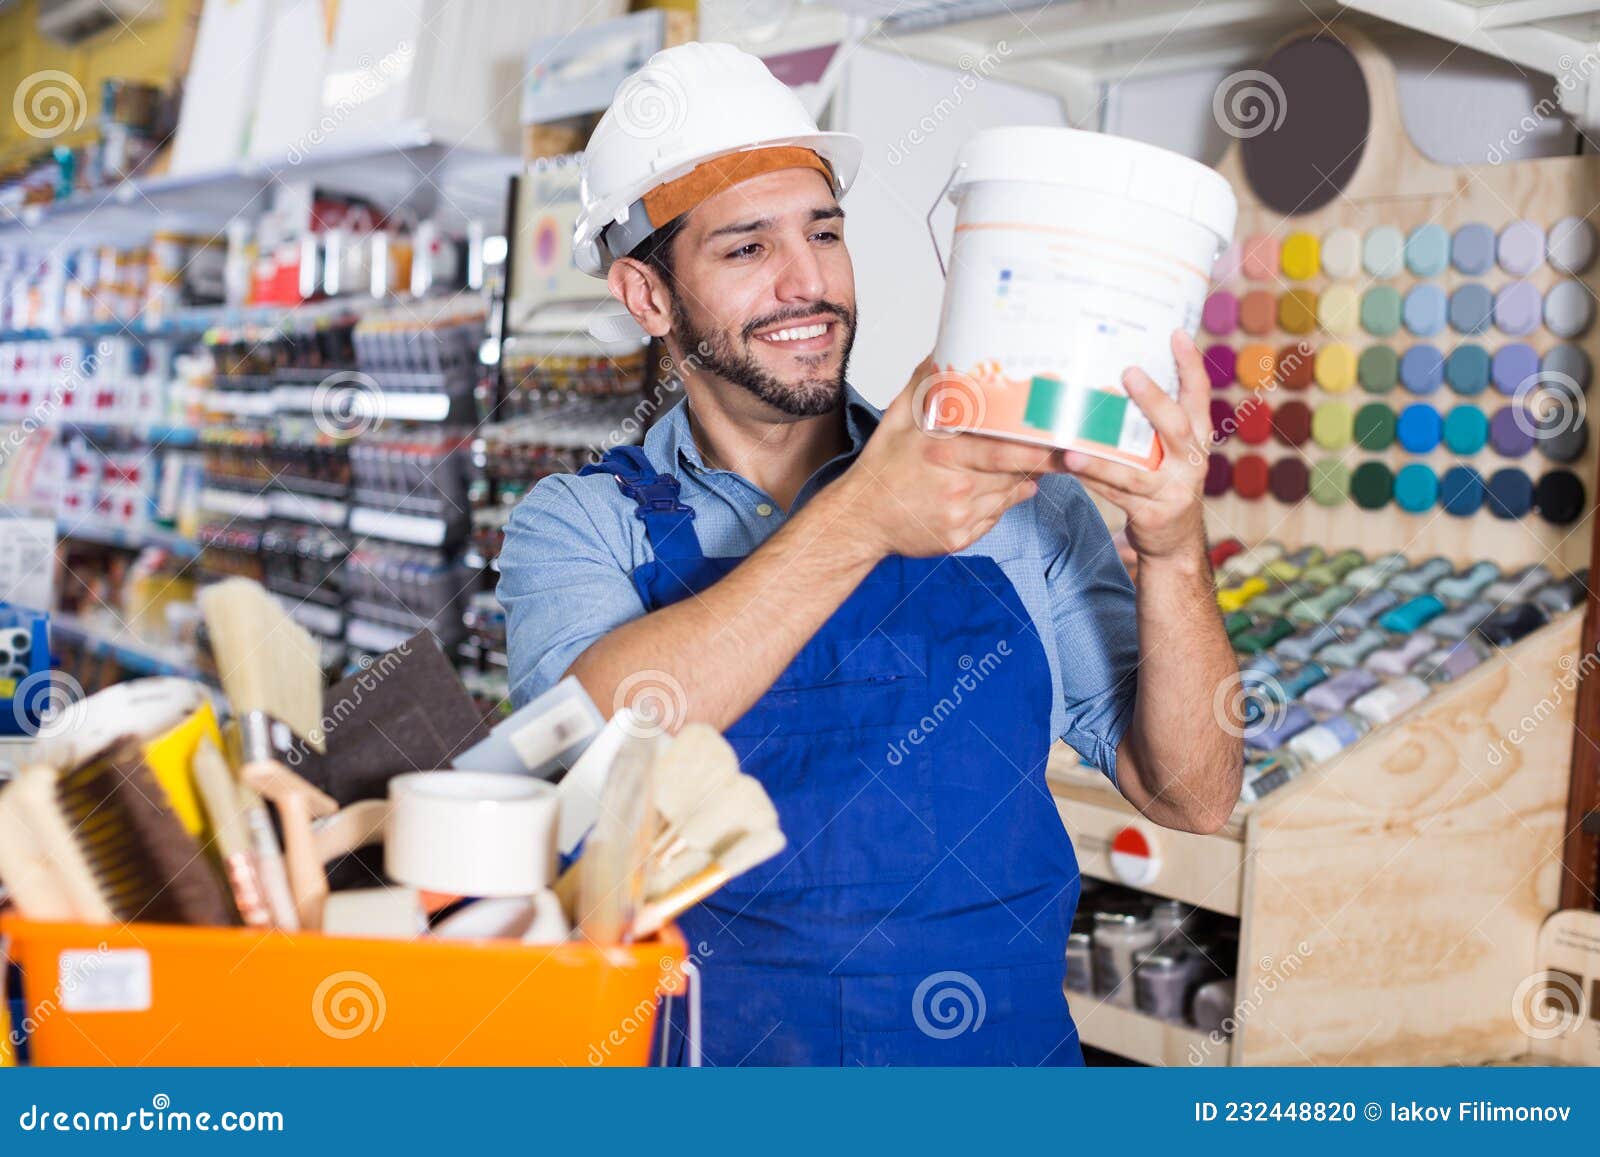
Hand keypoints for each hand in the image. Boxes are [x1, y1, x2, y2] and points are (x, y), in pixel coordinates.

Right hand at [831, 355, 1067, 558]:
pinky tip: (988, 490)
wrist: (860, 519)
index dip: (1036, 443)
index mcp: (941, 452)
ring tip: (1022, 464)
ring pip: (1008, 494)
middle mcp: (954, 486)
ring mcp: (958, 516)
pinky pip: (994, 516)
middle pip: (1013, 472)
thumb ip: (923, 385)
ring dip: (1019, 479)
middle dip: (1044, 462)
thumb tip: (944, 350)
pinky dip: (1000, 502)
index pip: (1002, 447)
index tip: (1059, 433)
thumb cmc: (881, 468)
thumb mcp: (896, 419)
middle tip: (1068, 450)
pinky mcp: (960, 538)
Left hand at [1063, 331, 1210, 562]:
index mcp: (1197, 439)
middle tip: (1128, 373)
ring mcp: (1174, 490)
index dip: (1190, 365)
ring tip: (1072, 449)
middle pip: (1176, 426)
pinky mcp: (1152, 514)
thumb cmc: (1163, 483)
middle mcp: (1191, 462)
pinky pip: (1116, 495)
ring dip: (1102, 461)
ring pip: (1135, 472)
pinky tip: (1068, 468)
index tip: (1176, 334)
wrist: (1175, 541)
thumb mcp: (1170, 451)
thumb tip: (1112, 377)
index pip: (1199, 396)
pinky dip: (1091, 481)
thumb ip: (1153, 423)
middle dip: (1152, 399)